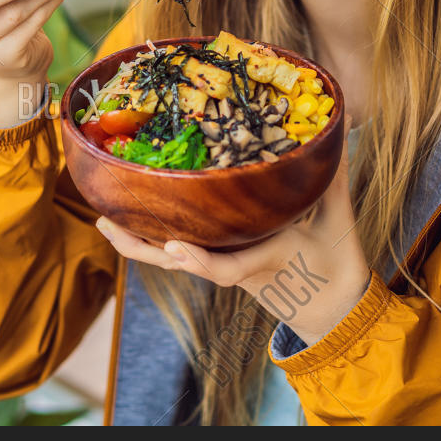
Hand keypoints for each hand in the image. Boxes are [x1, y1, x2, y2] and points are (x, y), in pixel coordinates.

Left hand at [94, 126, 368, 346]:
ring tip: (103, 219)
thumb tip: (333, 136)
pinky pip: (180, 253)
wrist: (333, 304)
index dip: (201, 262)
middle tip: (106, 224)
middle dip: (141, 247)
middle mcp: (235, 267)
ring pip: (173, 260)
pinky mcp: (222, 262)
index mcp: (263, 262)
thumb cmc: (335, 260)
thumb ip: (330, 180)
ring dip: (136, 241)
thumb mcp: (337, 221)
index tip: (173, 248)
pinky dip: (152, 237)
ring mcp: (226, 266)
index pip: (228, 270)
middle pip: (180, 265)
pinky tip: (129, 219)